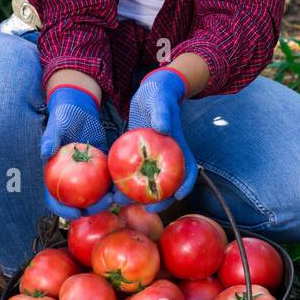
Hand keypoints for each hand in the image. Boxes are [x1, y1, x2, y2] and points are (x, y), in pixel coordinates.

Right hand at [40, 84, 116, 219]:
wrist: (80, 108)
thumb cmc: (63, 117)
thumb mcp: (56, 126)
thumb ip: (50, 139)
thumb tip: (45, 152)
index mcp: (54, 176)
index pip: (55, 200)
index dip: (63, 211)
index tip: (77, 214)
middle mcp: (70, 180)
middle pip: (79, 203)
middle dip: (93, 208)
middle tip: (107, 203)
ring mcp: (87, 176)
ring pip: (97, 196)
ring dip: (108, 200)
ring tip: (120, 196)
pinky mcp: (102, 168)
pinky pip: (109, 180)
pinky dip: (117, 185)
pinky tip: (128, 184)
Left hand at [124, 66, 197, 210]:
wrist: (152, 91)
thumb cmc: (160, 95)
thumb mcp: (161, 101)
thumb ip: (162, 113)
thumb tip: (162, 128)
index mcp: (178, 148)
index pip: (188, 170)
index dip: (185, 185)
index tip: (178, 197)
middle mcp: (167, 156)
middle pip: (167, 184)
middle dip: (159, 200)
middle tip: (145, 208)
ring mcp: (153, 157)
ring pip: (148, 182)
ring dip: (136, 195)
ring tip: (120, 202)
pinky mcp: (139, 155)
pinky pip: (133, 173)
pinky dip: (125, 181)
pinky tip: (110, 187)